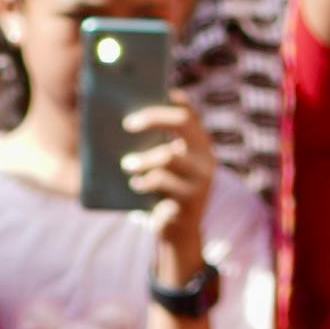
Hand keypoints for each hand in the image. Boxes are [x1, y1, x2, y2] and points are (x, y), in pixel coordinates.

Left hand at [127, 97, 215, 274]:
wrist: (177, 232)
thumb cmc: (162, 192)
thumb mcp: (163, 166)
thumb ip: (153, 144)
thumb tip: (124, 121)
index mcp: (198, 143)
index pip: (188, 110)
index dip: (169, 99)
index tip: (142, 96)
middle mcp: (205, 157)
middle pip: (182, 121)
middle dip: (152, 118)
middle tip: (126, 124)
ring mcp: (201, 179)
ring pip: (169, 155)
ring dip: (143, 158)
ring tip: (126, 165)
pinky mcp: (191, 200)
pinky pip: (162, 182)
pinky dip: (144, 182)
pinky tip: (135, 185)